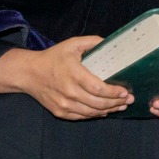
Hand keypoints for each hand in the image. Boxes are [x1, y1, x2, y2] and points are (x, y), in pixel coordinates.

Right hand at [0, 36, 132, 119]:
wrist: (29, 73)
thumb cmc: (53, 57)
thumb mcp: (72, 44)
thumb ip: (92, 42)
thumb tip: (111, 43)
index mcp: (74, 74)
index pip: (98, 88)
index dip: (114, 93)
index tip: (125, 92)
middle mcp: (69, 92)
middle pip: (97, 103)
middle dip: (116, 103)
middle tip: (129, 100)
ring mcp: (63, 104)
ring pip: (91, 112)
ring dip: (108, 110)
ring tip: (121, 106)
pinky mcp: (59, 112)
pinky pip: (81, 116)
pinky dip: (95, 115)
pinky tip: (104, 111)